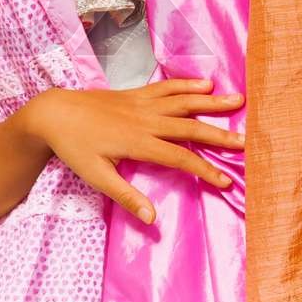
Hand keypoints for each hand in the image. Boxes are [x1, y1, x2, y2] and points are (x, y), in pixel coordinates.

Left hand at [27, 78, 242, 224]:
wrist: (52, 113)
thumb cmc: (73, 147)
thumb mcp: (95, 176)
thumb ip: (126, 196)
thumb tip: (152, 218)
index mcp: (138, 142)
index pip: (180, 158)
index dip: (205, 170)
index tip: (227, 181)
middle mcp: (144, 120)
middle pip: (190, 127)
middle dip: (219, 135)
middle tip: (248, 141)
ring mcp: (140, 104)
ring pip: (182, 101)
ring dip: (211, 103)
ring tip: (239, 101)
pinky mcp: (134, 93)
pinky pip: (165, 87)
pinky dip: (186, 84)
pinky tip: (206, 83)